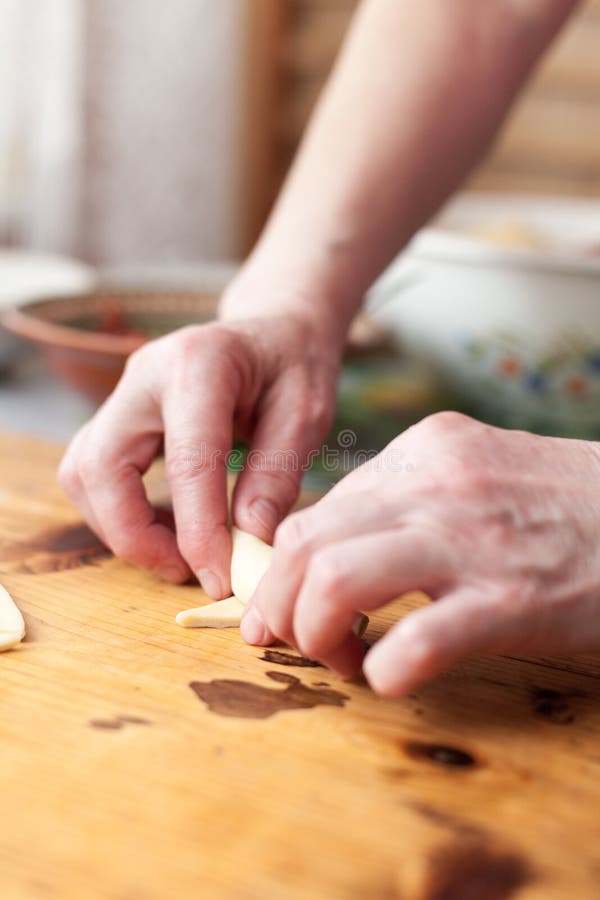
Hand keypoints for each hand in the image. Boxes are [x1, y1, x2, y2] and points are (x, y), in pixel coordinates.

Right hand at [58, 313, 337, 596]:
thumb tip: (248, 538)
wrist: (271, 329)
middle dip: (133, 534)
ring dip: (120, 527)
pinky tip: (169, 530)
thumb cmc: (294, 364)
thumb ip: (278, 472)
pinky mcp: (118, 415)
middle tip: (186, 572)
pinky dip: (120, 512)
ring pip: (83, 472)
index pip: (186, 458)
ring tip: (180, 555)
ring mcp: (124, 393)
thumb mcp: (307, 413)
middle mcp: (145, 374)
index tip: (218, 578)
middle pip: (100, 465)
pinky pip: (93, 472)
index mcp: (200, 363)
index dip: (197, 528)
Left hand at [242, 411, 599, 694]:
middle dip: (279, 607)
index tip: (282, 610)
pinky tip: (392, 678)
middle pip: (306, 544)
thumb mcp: (478, 471)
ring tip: (343, 659)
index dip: (283, 573)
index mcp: (424, 450)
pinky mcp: (511, 599)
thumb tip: (336, 551)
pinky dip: (385, 671)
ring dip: (316, 637)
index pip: (314, 512)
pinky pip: (415, 641)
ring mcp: (471, 539)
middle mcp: (436, 484)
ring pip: (337, 582)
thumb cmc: (565, 506)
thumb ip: (407, 499)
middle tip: (295, 643)